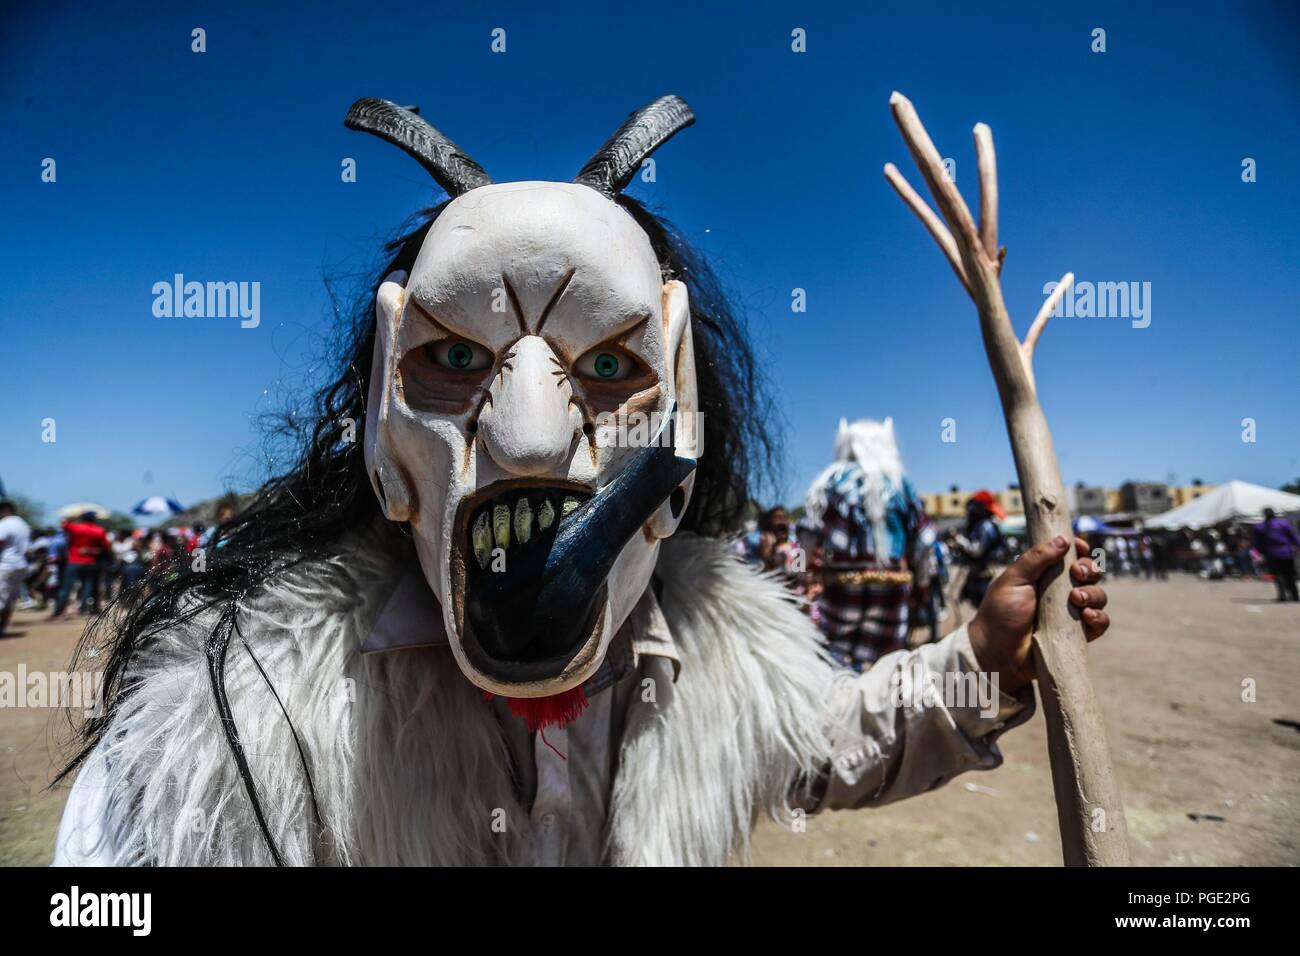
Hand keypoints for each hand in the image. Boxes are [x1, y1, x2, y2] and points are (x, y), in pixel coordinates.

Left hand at [967, 535, 1108, 693]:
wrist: (997, 652)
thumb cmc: (1000, 614)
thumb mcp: (1014, 580)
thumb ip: (1036, 559)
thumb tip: (1063, 539)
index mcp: (1044, 574)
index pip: (1069, 556)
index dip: (1079, 550)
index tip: (1080, 546)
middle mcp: (1060, 591)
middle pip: (1090, 573)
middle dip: (1089, 569)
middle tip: (1077, 573)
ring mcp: (1070, 613)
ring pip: (1098, 596)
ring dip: (1093, 593)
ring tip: (1077, 598)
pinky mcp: (1078, 634)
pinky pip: (1100, 622)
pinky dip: (1099, 617)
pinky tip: (1087, 616)